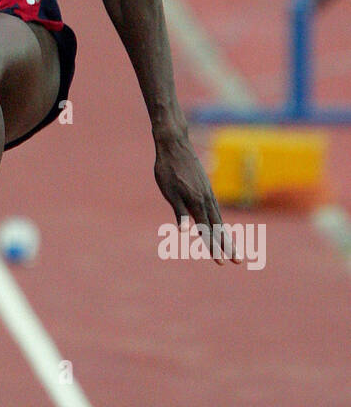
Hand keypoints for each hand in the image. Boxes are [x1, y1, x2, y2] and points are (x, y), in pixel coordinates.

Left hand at [154, 131, 237, 262]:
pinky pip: (215, 209)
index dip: (213, 248)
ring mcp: (208, 192)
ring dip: (226, 235)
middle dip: (228, 246)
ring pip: (219, 218)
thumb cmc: (167, 168)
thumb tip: (185, 232)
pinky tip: (219, 226)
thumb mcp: (169, 191)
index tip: (221, 262)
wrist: (174, 143)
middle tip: (238, 261)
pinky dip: (220, 221)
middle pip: (219, 227)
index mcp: (196, 202)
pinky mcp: (206, 187)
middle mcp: (206, 199)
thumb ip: (179, 212)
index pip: (206, 230)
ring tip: (233, 249)